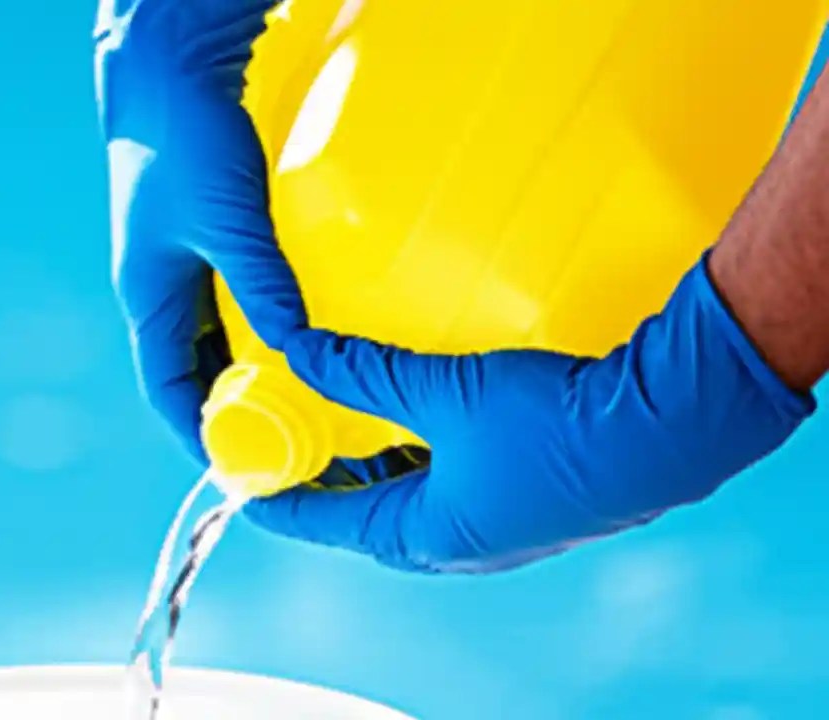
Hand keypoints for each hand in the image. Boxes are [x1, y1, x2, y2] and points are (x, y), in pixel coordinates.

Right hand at [107, 90, 307, 463]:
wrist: (166, 70)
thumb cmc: (183, 142)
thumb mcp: (228, 222)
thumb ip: (263, 285)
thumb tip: (301, 351)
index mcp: (149, 299)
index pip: (170, 392)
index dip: (202, 435)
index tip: (248, 469)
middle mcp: (161, 291)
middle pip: (195, 375)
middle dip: (235, 412)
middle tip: (290, 443)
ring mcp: (182, 266)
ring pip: (217, 342)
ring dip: (251, 373)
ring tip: (301, 402)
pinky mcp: (206, 239)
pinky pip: (233, 303)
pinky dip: (262, 329)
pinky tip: (301, 332)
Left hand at [245, 255, 815, 573]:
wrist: (668, 428)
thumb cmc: (555, 424)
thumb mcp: (444, 392)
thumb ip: (366, 373)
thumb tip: (299, 351)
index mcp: (428, 534)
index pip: (328, 525)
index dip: (281, 503)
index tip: (245, 484)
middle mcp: (461, 544)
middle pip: (369, 514)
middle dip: (328, 478)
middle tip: (294, 438)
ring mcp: (500, 527)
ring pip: (415, 497)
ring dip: (379, 463)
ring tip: (348, 416)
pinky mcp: (531, 501)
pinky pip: (456, 483)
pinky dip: (424, 454)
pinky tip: (424, 413)